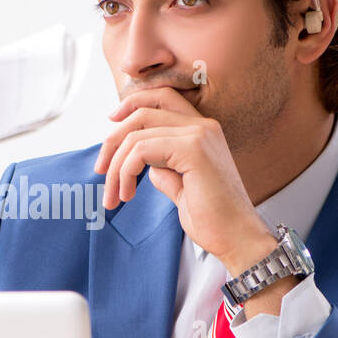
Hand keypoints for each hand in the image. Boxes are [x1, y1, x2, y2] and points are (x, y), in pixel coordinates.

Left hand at [94, 87, 274, 271]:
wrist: (236, 238)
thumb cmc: (212, 219)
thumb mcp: (181, 187)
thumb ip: (164, 168)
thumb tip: (143, 162)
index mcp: (203, 131)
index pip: (161, 98)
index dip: (132, 104)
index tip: (110, 125)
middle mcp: (203, 126)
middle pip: (143, 112)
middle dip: (113, 140)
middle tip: (100, 171)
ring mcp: (199, 134)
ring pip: (136, 134)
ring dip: (115, 167)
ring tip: (113, 196)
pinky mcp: (192, 149)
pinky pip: (141, 150)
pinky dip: (124, 172)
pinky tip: (127, 195)